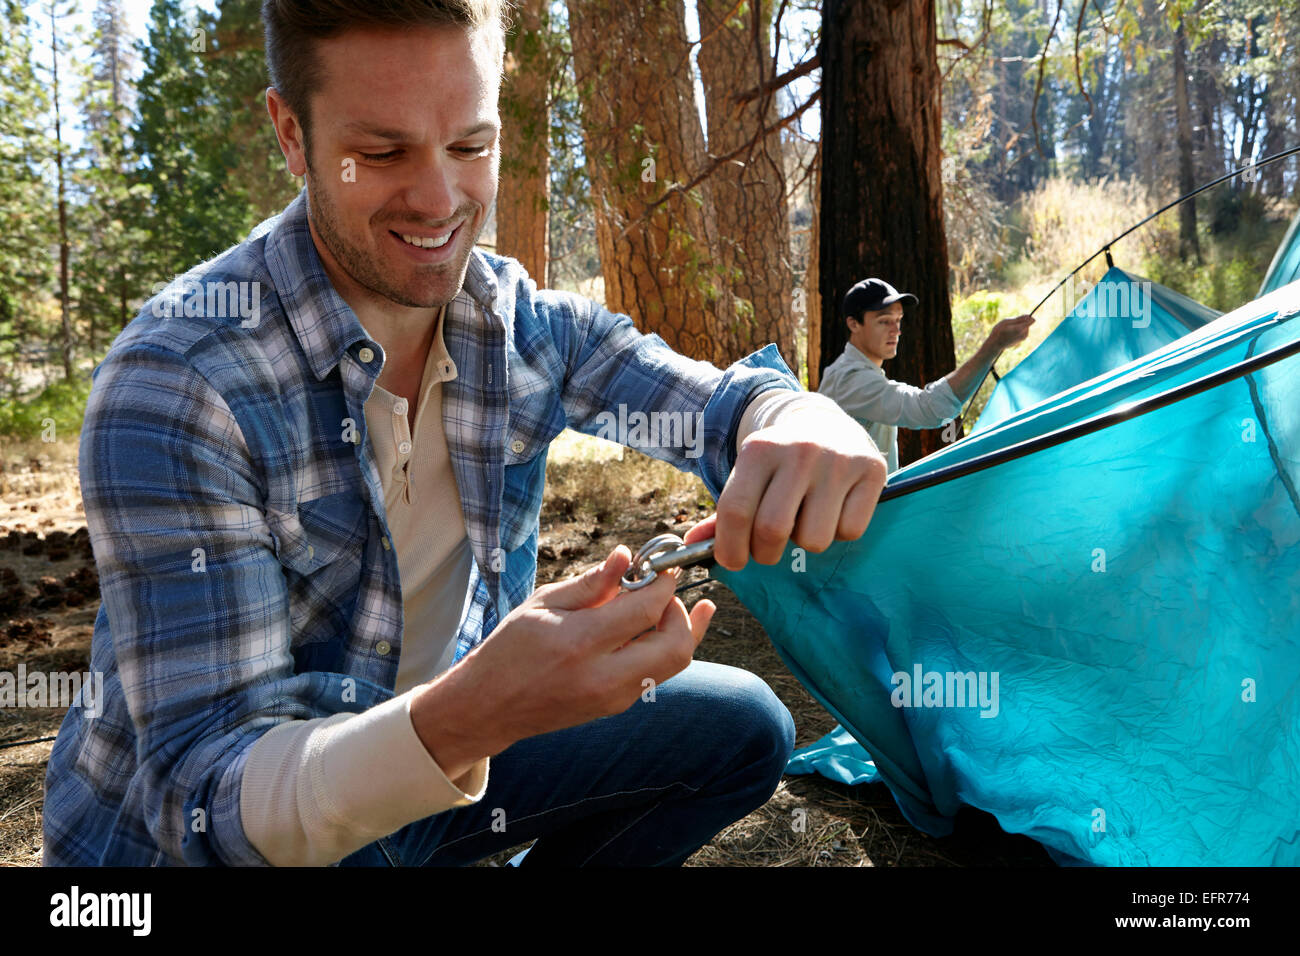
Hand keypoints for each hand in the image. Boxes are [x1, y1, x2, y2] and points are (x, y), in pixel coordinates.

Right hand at [410, 544, 714, 774]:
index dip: (664, 583)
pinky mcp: (616, 706)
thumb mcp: (543, 604)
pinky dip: (661, 647)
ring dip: (679, 631)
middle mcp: (604, 675)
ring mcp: (614, 697)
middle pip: (676, 645)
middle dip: (682, 612)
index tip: (664, 567)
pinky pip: (656, 674)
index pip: (647, 609)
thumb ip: (591, 583)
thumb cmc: (511, 648)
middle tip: (665, 592)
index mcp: (581, 642)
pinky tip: (650, 628)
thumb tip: (626, 557)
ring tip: (665, 606)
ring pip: (674, 663)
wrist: (489, 706)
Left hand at [708, 403, 886, 570]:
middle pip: (773, 530)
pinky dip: (840, 532)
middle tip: (768, 548)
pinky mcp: (871, 470)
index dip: (730, 548)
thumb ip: (725, 513)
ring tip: (806, 518)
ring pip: (814, 539)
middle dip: (765, 553)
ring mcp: (837, 461)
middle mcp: (799, 451)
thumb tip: (692, 547)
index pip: (736, 512)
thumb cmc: (780, 462)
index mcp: (759, 449)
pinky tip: (835, 510)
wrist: (825, 422)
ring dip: (806, 542)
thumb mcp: (750, 475)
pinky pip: (850, 531)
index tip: (734, 561)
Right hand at [988, 314, 1034, 351]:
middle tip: (1010, 325)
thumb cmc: (999, 331)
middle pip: (1027, 322)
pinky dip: (1018, 330)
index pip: (1031, 320)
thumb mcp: (1006, 321)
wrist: (995, 344)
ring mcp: (1024, 337)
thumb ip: (1019, 319)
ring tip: (1009, 329)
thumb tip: (1029, 316)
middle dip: (1021, 322)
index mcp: (1020, 328)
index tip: (1018, 319)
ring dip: (1019, 326)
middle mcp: (1024, 334)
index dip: (1026, 317)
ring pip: (1025, 326)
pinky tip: (1011, 333)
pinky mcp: (1022, 339)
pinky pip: (1023, 330)